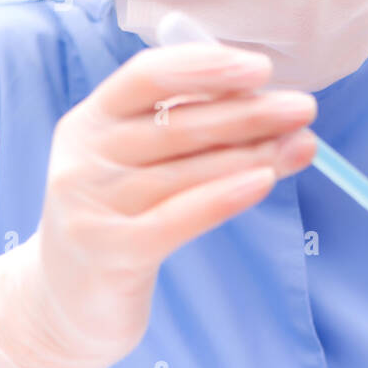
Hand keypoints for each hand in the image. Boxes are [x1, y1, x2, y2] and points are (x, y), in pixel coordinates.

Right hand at [0, 42, 317, 367]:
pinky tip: (264, 181)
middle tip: (303, 109)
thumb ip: (186, 131)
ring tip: (303, 145)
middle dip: (249, 113)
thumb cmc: (120, 218)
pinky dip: (224, 197)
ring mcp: (93, 205)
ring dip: (253, 154)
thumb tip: (266, 102)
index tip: (260, 68)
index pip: (147, 76)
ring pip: (188, 171)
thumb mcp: (136, 164)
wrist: (64, 301)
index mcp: (91, 120)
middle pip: (179, 125)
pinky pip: (179, 217)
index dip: (205, 66)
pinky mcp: (112, 251)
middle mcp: (84, 156)